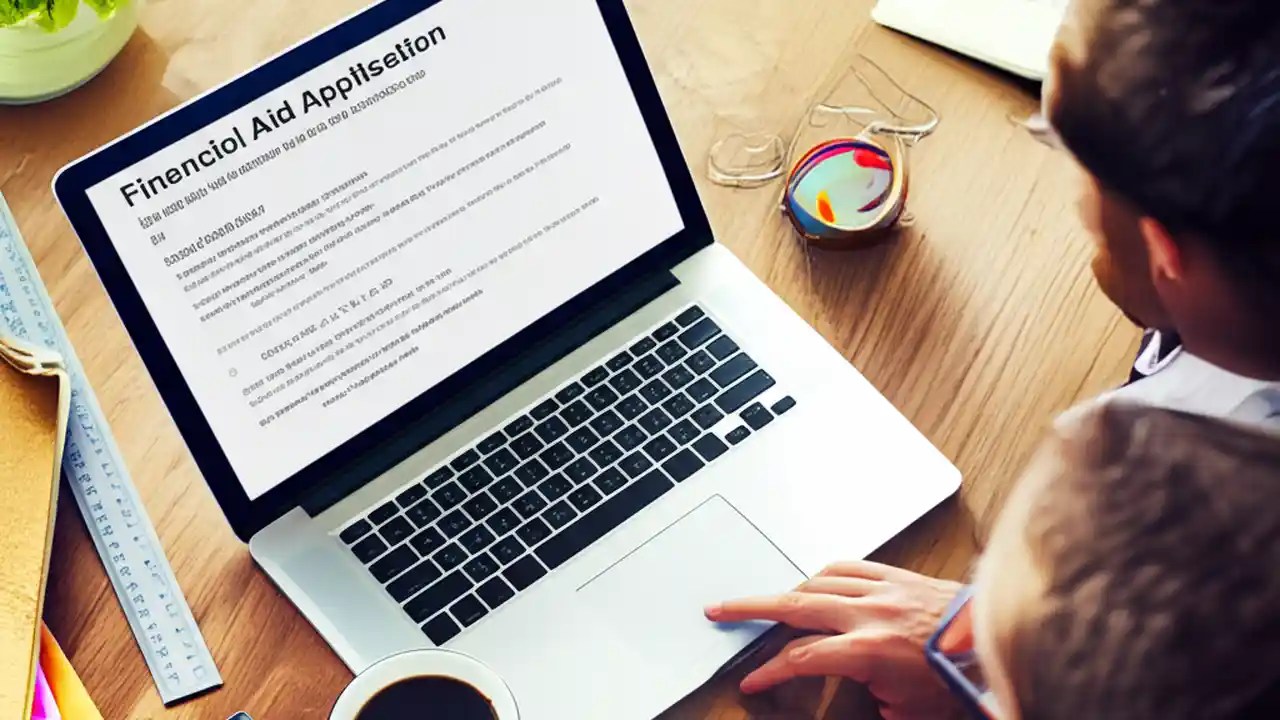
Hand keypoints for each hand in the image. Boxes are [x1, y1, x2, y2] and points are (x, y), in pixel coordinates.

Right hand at [705, 560, 962, 719]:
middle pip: (793, 605)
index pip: (801, 659)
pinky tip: (816, 579)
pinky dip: (826, 572)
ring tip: (765, 600)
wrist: (997, 643)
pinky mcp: (898, 576)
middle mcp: (868, 613)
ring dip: (786, 589)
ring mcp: (882, 589)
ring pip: (818, 580)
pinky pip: (850, 566)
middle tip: (720, 609)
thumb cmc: (959, 678)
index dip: (770, 672)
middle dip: (750, 608)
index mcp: (866, 650)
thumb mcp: (908, 707)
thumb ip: (873, 695)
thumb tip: (865, 689)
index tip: (751, 681)